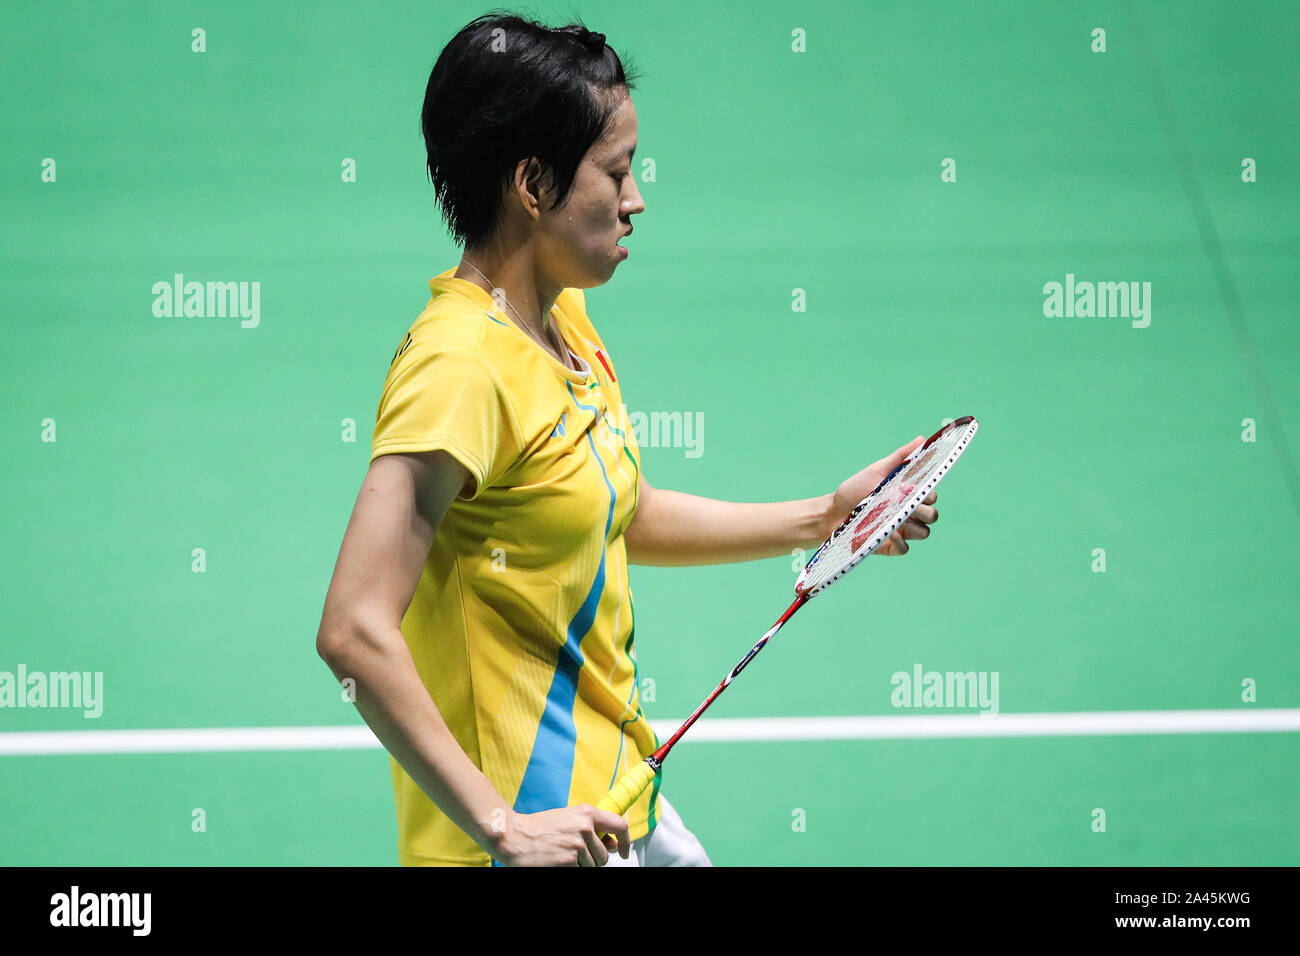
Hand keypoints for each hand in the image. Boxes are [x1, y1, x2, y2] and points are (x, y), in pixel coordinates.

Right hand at [493, 804, 630, 866]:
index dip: (625, 842)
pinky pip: (580, 872)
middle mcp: (585, 827)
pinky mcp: (568, 862)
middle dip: (593, 860)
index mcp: (587, 813)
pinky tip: (556, 862)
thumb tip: (611, 843)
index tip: (622, 852)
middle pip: (604, 856)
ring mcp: (577, 846)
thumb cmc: (539, 828)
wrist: (514, 836)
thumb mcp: (569, 819)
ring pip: (592, 867)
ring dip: (580, 866)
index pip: (620, 826)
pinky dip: (570, 870)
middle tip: (572, 853)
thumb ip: (591, 828)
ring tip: (561, 855)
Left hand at [822, 436, 938, 555]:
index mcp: (908, 496)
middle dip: (926, 511)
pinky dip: (901, 542)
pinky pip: (905, 548)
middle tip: (910, 505)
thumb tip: (922, 439)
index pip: (930, 496)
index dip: (929, 494)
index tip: (918, 489)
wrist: (832, 512)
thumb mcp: (877, 470)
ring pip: (923, 533)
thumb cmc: (855, 490)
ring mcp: (900, 531)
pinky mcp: (889, 546)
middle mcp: (907, 514)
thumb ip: (900, 457)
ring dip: (916, 526)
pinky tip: (890, 533)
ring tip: (900, 518)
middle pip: (932, 516)